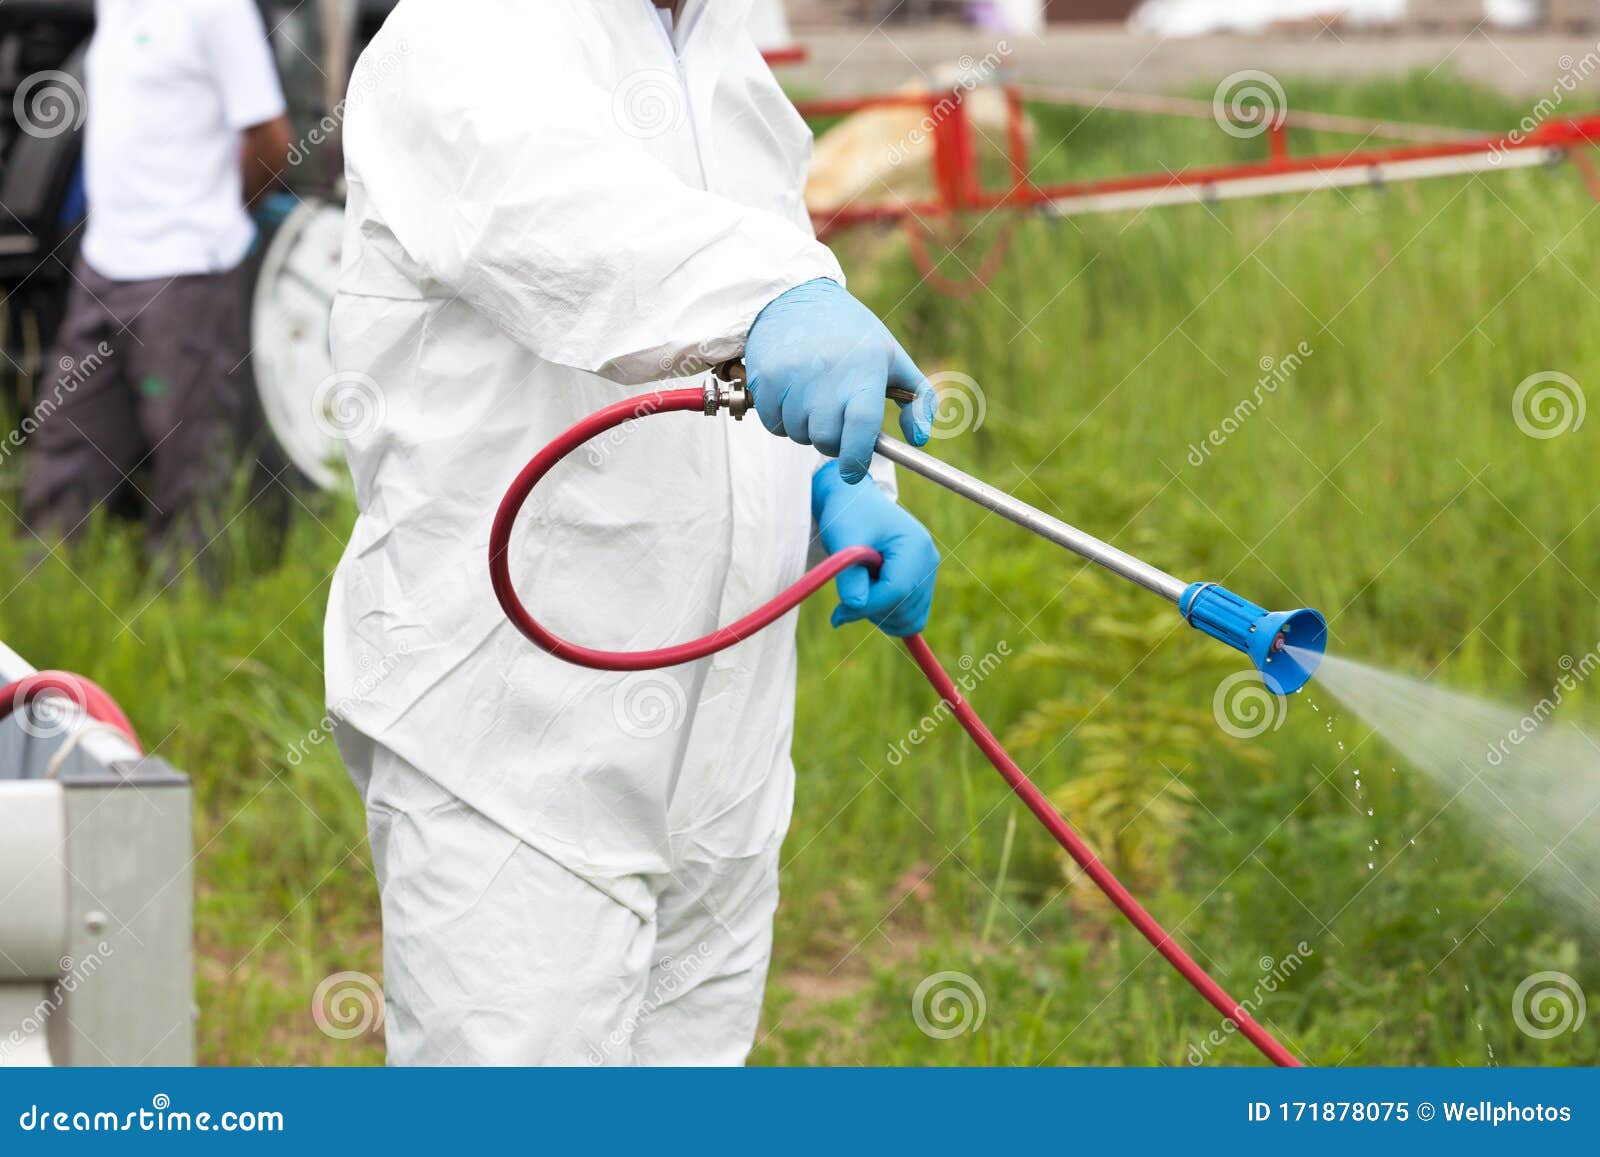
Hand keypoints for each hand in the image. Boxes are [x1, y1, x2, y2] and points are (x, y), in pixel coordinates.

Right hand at [745, 278, 936, 483]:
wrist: (792, 297)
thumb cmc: (851, 334)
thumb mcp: (892, 357)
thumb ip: (919, 400)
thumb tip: (918, 439)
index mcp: (866, 367)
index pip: (862, 426)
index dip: (857, 457)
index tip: (854, 470)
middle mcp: (829, 372)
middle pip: (826, 439)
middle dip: (832, 441)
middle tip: (835, 422)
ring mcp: (794, 376)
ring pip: (798, 434)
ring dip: (806, 428)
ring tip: (812, 399)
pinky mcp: (767, 379)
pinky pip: (773, 424)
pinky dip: (782, 419)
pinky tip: (791, 394)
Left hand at [812, 462, 939, 636]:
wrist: (856, 502)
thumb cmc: (849, 516)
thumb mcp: (843, 541)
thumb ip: (849, 574)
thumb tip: (856, 605)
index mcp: (914, 545)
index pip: (896, 592)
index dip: (866, 607)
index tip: (839, 611)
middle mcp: (928, 561)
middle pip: (905, 610)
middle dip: (872, 611)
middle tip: (847, 596)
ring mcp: (928, 573)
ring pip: (910, 619)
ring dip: (879, 615)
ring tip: (862, 588)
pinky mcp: (923, 583)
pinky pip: (911, 617)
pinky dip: (889, 616)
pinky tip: (871, 597)